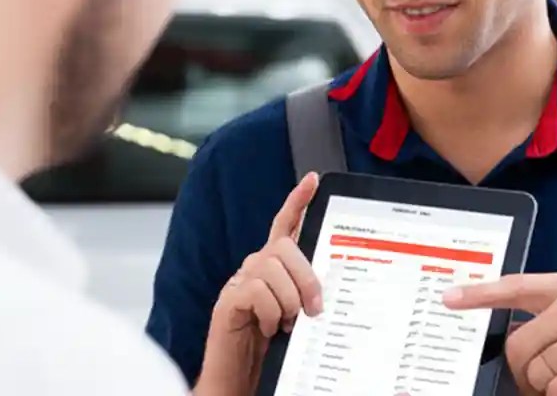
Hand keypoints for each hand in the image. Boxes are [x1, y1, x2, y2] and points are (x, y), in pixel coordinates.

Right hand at [196, 173, 322, 395]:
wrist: (238, 380)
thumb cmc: (270, 351)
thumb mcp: (297, 318)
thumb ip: (306, 297)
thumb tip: (328, 292)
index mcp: (273, 269)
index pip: (285, 225)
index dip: (297, 201)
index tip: (313, 180)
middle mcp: (254, 268)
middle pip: (283, 247)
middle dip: (306, 277)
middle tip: (315, 309)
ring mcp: (239, 283)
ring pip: (270, 267)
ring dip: (289, 299)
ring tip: (290, 324)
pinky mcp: (227, 301)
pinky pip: (254, 290)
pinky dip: (271, 311)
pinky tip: (271, 328)